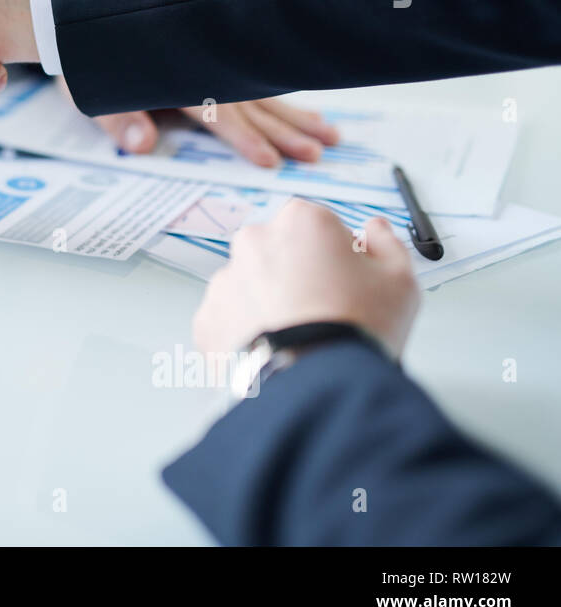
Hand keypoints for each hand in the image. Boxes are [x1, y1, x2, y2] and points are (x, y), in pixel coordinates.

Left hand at [61, 78, 339, 166]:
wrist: (84, 11)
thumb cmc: (87, 56)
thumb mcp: (94, 92)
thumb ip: (117, 119)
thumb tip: (143, 147)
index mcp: (177, 77)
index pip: (218, 112)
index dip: (244, 139)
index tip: (271, 161)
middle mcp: (204, 67)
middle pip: (252, 103)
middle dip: (287, 130)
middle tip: (319, 153)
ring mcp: (215, 61)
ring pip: (264, 91)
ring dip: (298, 114)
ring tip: (331, 136)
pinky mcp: (218, 57)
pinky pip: (258, 79)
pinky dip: (285, 96)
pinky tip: (309, 110)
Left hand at [193, 199, 419, 358]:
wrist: (316, 385)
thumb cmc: (357, 330)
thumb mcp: (400, 282)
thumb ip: (387, 246)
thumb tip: (375, 232)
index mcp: (300, 221)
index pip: (318, 226)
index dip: (337, 256)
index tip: (348, 282)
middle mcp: (254, 242)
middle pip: (280, 254)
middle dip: (298, 276)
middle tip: (323, 313)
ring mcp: (225, 281)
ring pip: (250, 287)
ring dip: (269, 305)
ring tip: (298, 338)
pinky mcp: (207, 319)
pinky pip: (228, 321)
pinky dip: (246, 335)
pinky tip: (274, 352)